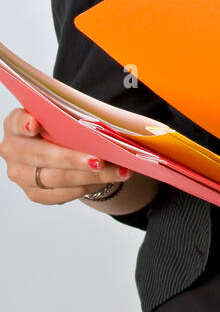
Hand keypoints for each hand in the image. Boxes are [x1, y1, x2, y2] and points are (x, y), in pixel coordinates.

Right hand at [0, 107, 130, 203]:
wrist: (59, 150)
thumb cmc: (60, 128)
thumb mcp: (62, 116)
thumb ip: (68, 118)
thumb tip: (98, 126)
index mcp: (16, 125)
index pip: (17, 123)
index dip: (25, 124)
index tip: (35, 125)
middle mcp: (13, 150)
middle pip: (42, 155)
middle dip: (74, 159)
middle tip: (100, 161)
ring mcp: (20, 174)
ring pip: (55, 178)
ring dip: (88, 176)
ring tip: (116, 172)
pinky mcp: (34, 193)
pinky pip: (60, 194)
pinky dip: (85, 187)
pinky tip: (104, 180)